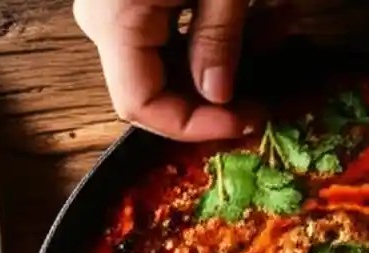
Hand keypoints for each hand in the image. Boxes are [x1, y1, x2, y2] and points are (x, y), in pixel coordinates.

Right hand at [75, 0, 263, 140]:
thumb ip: (218, 38)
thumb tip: (218, 96)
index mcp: (115, 21)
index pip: (141, 104)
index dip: (194, 125)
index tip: (245, 122)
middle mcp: (101, 21)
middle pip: (149, 90)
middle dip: (210, 101)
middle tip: (258, 101)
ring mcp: (110, 8)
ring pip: (158, 66)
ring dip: (214, 68)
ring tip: (266, 51)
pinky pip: (159, 35)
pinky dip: (201, 40)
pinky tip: (248, 29)